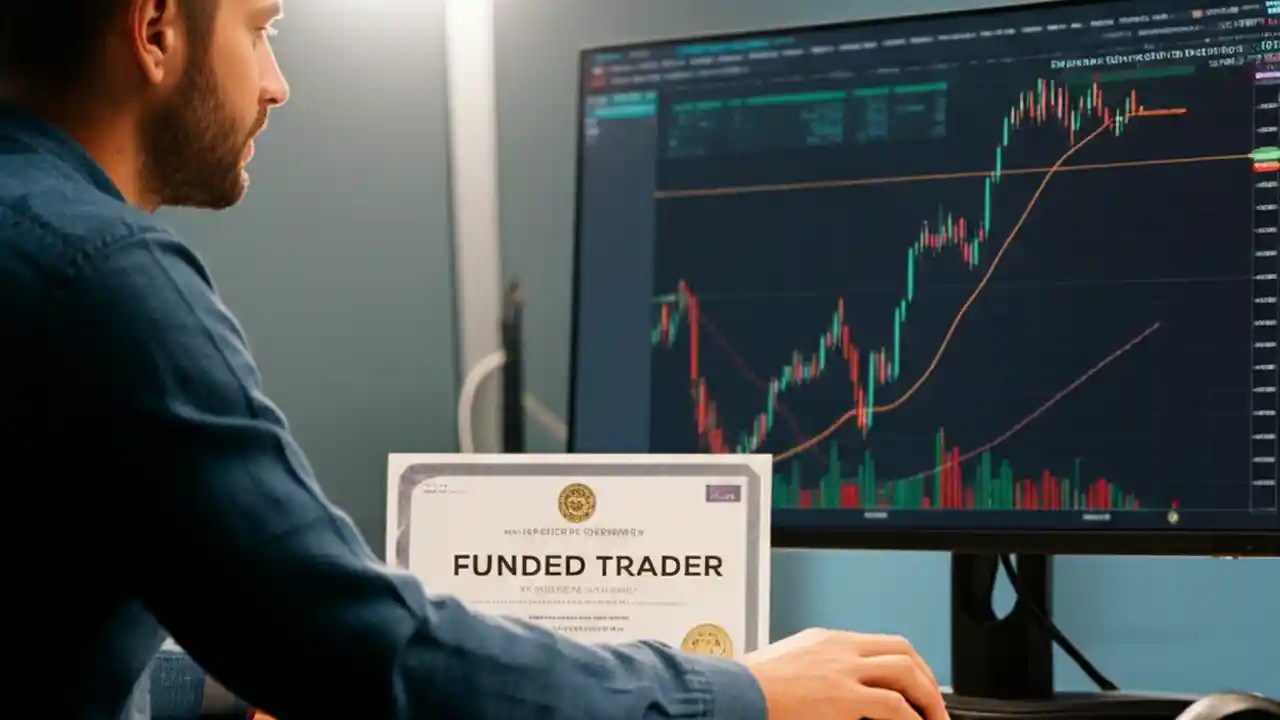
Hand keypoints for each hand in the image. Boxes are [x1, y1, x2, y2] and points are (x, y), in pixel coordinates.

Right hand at [743, 628, 947, 719]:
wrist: (735, 692)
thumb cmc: (748, 686)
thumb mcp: (783, 666)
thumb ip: (809, 670)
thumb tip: (819, 690)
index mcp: (825, 640)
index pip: (878, 643)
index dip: (904, 663)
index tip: (912, 682)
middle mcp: (840, 649)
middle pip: (901, 650)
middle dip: (925, 675)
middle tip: (933, 702)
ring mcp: (844, 670)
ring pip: (906, 672)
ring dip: (927, 697)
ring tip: (934, 718)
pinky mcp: (844, 697)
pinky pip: (894, 705)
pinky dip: (912, 718)